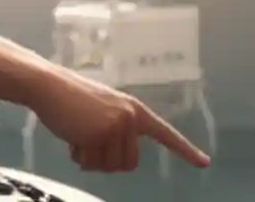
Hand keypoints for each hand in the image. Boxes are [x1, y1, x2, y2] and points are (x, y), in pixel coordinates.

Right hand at [31, 68, 210, 172]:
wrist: (50, 86)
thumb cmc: (72, 99)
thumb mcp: (105, 110)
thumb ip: (120, 129)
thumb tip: (124, 159)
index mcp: (135, 110)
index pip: (165, 134)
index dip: (185, 151)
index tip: (204, 163)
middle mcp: (130, 118)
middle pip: (129, 164)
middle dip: (108, 161)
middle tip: (91, 142)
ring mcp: (116, 127)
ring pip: (110, 167)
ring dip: (91, 159)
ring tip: (80, 134)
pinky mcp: (99, 135)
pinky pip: (90, 164)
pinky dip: (78, 156)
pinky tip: (72, 135)